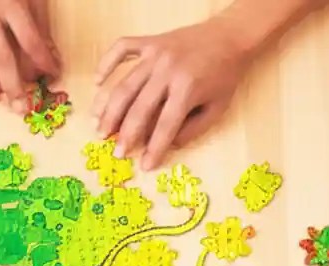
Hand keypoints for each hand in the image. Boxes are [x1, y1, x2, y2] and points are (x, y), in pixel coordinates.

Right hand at [93, 15, 245, 170]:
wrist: (230, 37)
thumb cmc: (224, 75)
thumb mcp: (217, 108)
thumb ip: (192, 129)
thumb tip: (167, 146)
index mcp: (188, 88)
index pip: (165, 126)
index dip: (154, 149)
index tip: (144, 166)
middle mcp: (168, 70)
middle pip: (139, 108)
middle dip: (126, 134)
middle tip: (117, 152)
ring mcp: (155, 54)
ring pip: (124, 84)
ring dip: (109, 109)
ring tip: (100, 129)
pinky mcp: (148, 42)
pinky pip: (120, 49)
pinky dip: (106, 64)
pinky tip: (98, 84)